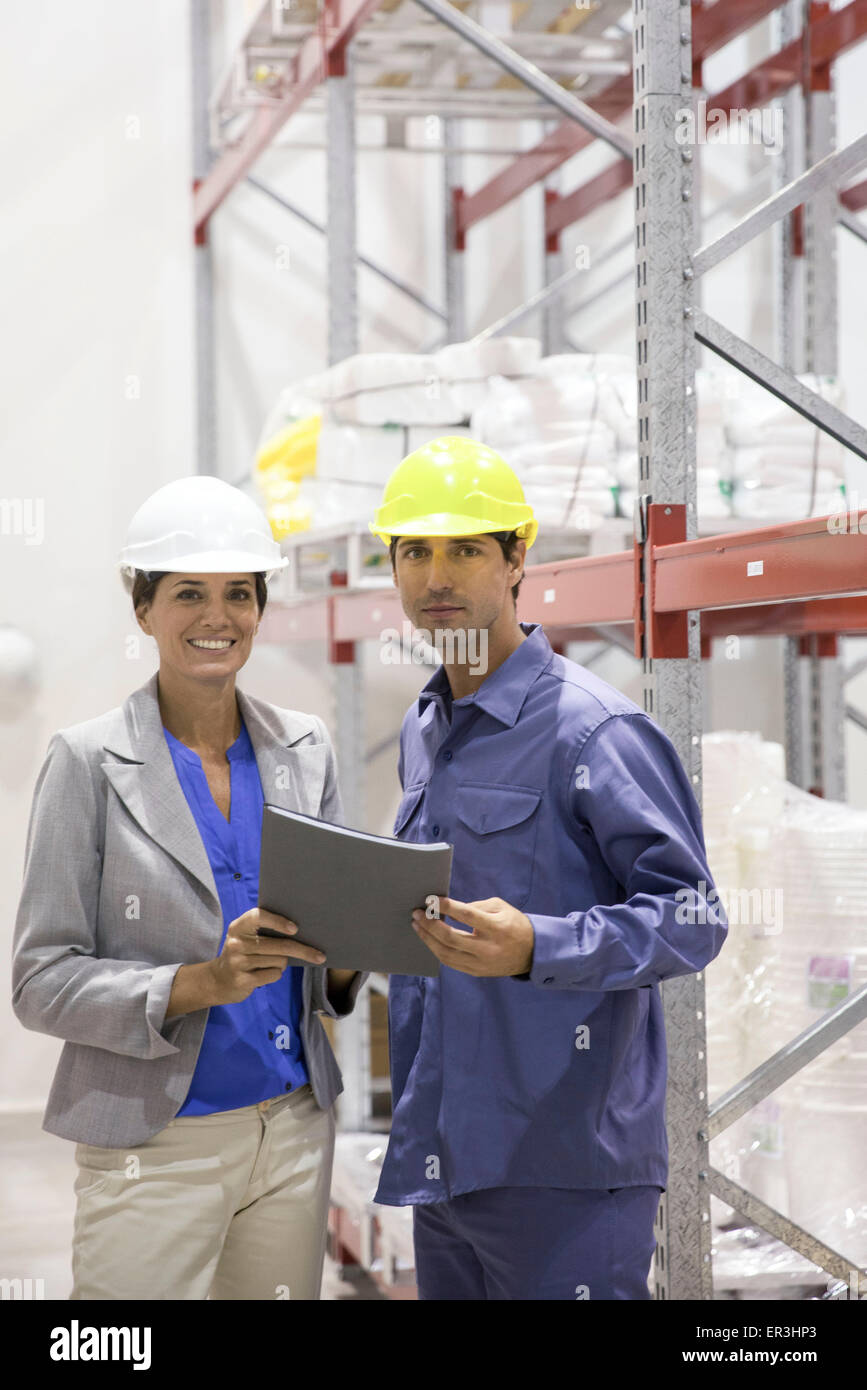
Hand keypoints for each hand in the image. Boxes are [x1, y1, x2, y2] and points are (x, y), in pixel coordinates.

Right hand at [207, 907, 325, 1004]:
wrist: (217, 980)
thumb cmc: (242, 954)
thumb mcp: (246, 938)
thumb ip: (265, 931)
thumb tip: (302, 933)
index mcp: (238, 927)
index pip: (258, 916)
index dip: (278, 921)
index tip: (295, 929)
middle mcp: (236, 943)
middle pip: (278, 945)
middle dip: (302, 950)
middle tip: (320, 956)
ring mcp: (238, 962)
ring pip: (279, 961)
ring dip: (282, 963)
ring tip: (270, 963)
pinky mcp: (242, 980)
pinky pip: (273, 975)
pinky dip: (275, 974)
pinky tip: (264, 973)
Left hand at [411, 896, 533, 976]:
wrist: (531, 952)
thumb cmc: (513, 923)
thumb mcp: (500, 907)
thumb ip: (475, 906)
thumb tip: (448, 909)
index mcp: (497, 928)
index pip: (467, 916)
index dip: (447, 907)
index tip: (431, 899)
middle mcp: (488, 948)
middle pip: (451, 938)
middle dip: (430, 924)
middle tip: (417, 913)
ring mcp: (481, 963)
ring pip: (446, 954)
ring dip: (428, 939)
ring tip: (417, 926)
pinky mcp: (477, 972)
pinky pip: (451, 962)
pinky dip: (437, 950)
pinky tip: (429, 939)